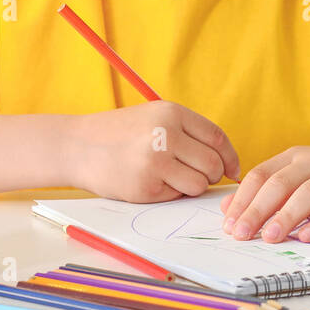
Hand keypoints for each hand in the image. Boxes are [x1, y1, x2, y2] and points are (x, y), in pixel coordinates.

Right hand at [68, 101, 240, 202]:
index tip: (232, 169)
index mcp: (172, 113)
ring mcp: (154, 162)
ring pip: (198, 184)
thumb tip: (227, 162)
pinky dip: (171, 193)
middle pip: (212, 164)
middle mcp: (165, 135)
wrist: (77, 146)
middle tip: (200, 176)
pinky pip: (176, 196)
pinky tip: (152, 182)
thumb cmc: (121, 133)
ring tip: (172, 177)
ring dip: (193, 186)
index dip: (230, 156)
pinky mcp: (144, 187)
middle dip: (213, 175)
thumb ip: (189, 132)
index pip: (217, 138)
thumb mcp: (156, 116)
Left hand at [218, 146, 309, 244]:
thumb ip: (269, 191)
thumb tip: (228, 208)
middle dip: (257, 209)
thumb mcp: (302, 179)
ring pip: (308, 193)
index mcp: (296, 157)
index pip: (261, 174)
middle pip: (280, 183)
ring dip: (286, 216)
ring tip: (269, 236)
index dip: (242, 199)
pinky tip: (308, 236)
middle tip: (241, 233)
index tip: (228, 224)